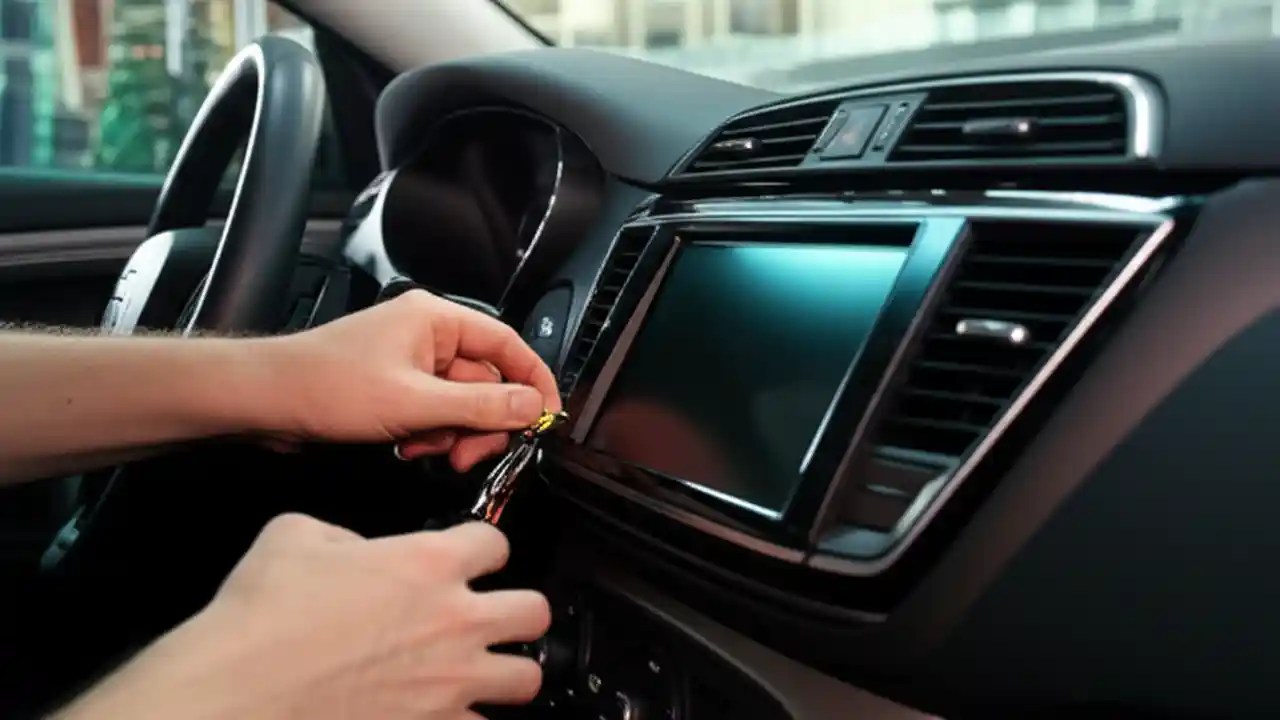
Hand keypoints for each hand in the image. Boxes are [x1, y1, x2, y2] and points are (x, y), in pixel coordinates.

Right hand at [58, 514, 549, 719]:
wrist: (236, 692)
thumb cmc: (259, 620)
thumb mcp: (296, 536)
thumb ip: (344, 534)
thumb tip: (352, 548)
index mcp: (427, 563)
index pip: (495, 542)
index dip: (482, 548)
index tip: (472, 558)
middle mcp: (454, 621)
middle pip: (535, 612)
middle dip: (517, 612)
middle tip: (493, 617)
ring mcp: (450, 682)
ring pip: (526, 679)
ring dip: (508, 674)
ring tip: (486, 673)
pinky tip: (450, 713)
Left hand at [262, 290, 560, 470]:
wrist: (265, 401)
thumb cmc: (325, 386)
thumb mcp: (414, 403)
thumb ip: (481, 406)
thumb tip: (532, 407)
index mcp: (437, 320)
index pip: (509, 346)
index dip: (534, 382)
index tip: (546, 418)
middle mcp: (429, 336)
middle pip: (488, 381)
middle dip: (483, 422)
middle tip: (471, 453)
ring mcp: (413, 362)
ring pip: (462, 404)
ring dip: (454, 434)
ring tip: (426, 450)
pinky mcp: (398, 387)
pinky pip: (436, 413)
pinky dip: (432, 435)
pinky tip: (409, 447)